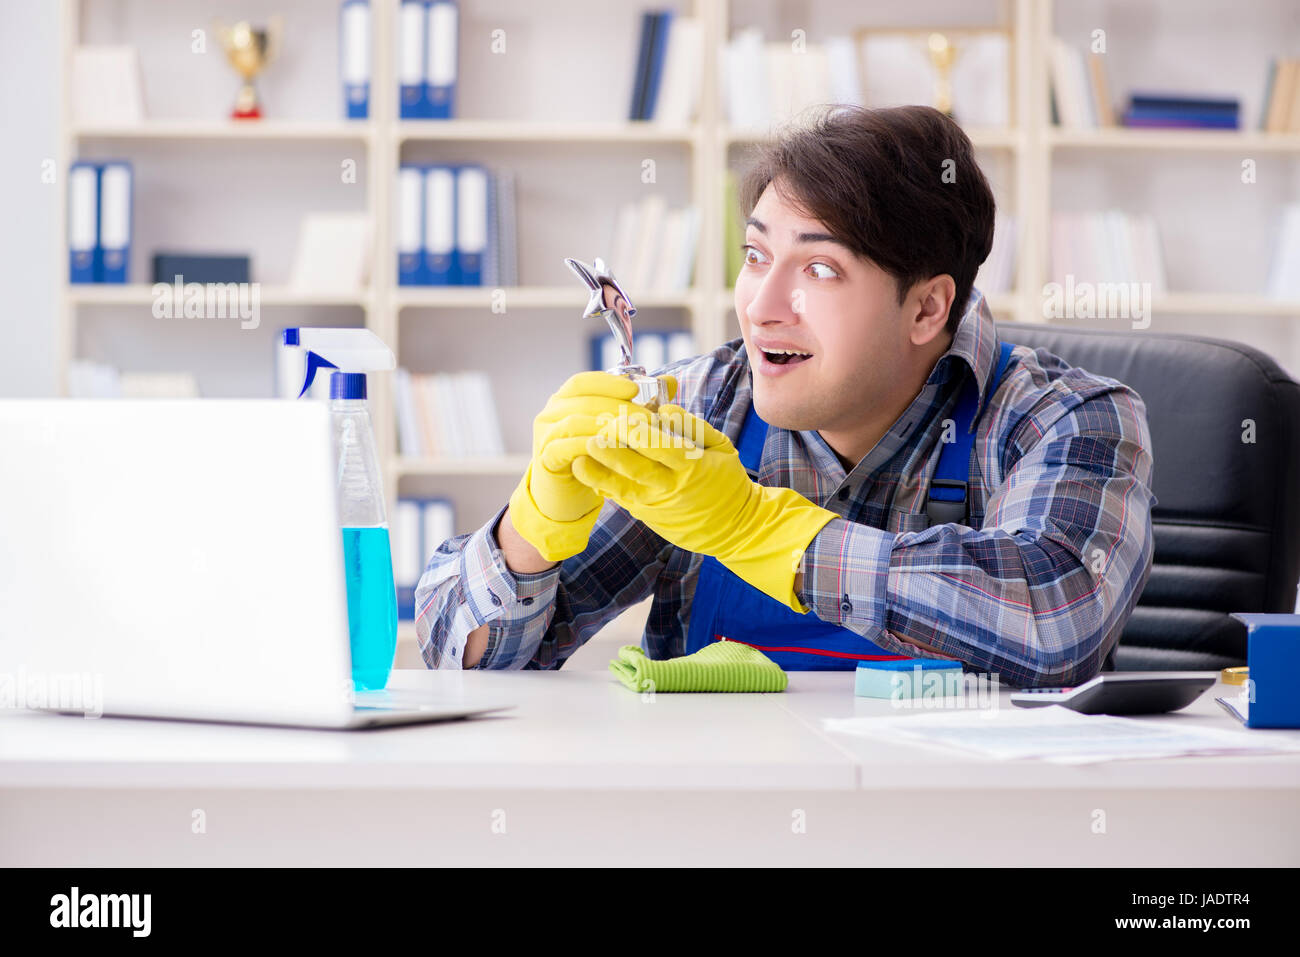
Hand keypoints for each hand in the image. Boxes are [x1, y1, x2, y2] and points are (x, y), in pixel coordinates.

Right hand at [507, 371, 675, 561]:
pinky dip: (590, 446)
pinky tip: (613, 450)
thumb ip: (639, 403)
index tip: (636, 389)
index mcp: (565, 399)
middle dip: (617, 407)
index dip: (609, 383)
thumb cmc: (593, 456)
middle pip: (583, 401)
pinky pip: (566, 447)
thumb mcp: (615, 427)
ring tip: (635, 434)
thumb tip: (670, 381)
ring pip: (575, 422)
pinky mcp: (546, 457)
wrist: (566, 494)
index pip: (583, 382)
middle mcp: (551, 413)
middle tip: (648, 417)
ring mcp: (546, 434)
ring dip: (606, 427)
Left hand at [571, 403, 836, 611]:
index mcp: (692, 467)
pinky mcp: (645, 514)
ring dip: (599, 467)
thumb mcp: (722, 448)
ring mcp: (655, 503)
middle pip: (635, 466)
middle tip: (594, 428)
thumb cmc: (727, 481)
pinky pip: (620, 497)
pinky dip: (601, 483)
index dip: (638, 431)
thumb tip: (665, 409)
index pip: (660, 446)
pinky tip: (585, 469)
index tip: (621, 414)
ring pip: (622, 485)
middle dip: (611, 447)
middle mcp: (671, 487)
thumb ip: (694, 427)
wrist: (732, 528)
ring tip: (581, 450)